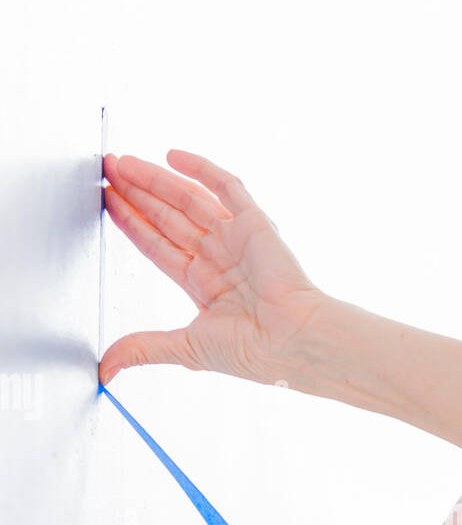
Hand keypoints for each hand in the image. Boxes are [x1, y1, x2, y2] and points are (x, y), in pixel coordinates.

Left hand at [99, 149, 331, 386]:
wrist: (292, 341)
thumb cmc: (252, 351)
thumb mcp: (186, 349)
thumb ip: (144, 348)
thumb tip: (106, 368)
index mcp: (202, 284)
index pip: (156, 244)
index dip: (130, 222)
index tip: (107, 201)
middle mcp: (217, 256)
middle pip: (166, 216)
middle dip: (135, 193)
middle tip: (108, 169)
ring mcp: (235, 238)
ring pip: (187, 199)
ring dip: (155, 179)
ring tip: (124, 162)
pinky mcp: (255, 223)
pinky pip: (227, 187)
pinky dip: (201, 169)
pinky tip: (173, 155)